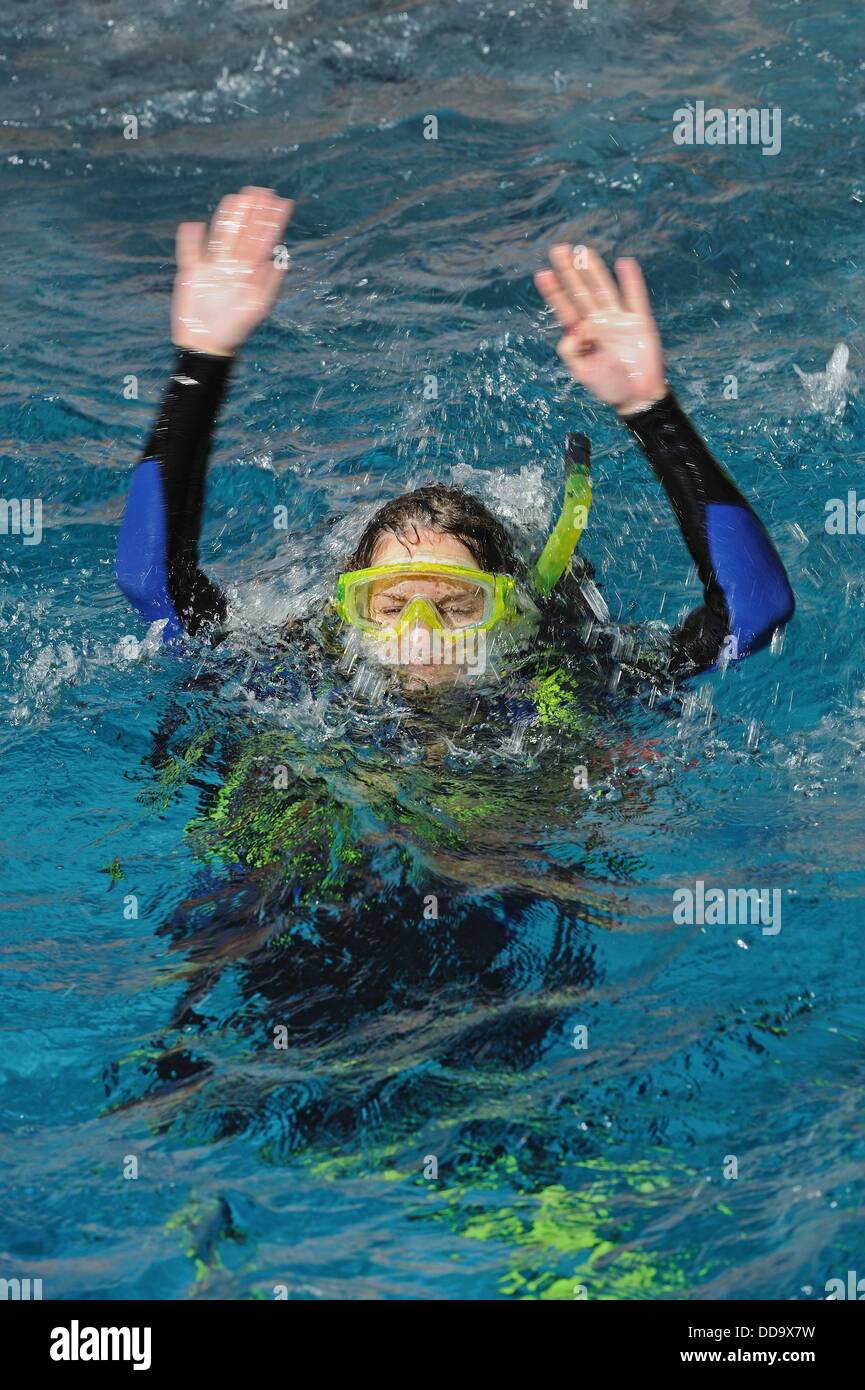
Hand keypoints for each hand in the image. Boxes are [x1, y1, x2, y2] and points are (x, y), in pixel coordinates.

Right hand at [171, 186, 294, 355]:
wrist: (207, 343)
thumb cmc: (234, 328)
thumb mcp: (255, 308)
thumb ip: (268, 284)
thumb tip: (280, 260)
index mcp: (249, 272)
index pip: (262, 242)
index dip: (271, 222)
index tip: (281, 203)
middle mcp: (232, 265)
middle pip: (243, 233)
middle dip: (252, 212)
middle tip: (260, 190)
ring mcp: (211, 267)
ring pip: (220, 235)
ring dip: (227, 217)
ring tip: (236, 197)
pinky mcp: (191, 272)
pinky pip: (189, 251)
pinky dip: (190, 239)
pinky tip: (194, 225)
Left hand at [534, 245, 665, 414]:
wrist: (637, 396)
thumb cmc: (608, 386)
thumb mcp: (582, 372)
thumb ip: (571, 351)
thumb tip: (573, 328)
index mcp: (583, 333)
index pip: (565, 308)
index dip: (554, 291)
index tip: (542, 273)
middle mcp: (599, 321)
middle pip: (582, 291)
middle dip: (570, 271)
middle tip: (558, 250)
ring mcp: (619, 319)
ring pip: (604, 288)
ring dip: (594, 270)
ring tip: (583, 251)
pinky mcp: (640, 321)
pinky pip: (635, 296)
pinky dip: (631, 280)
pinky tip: (624, 263)